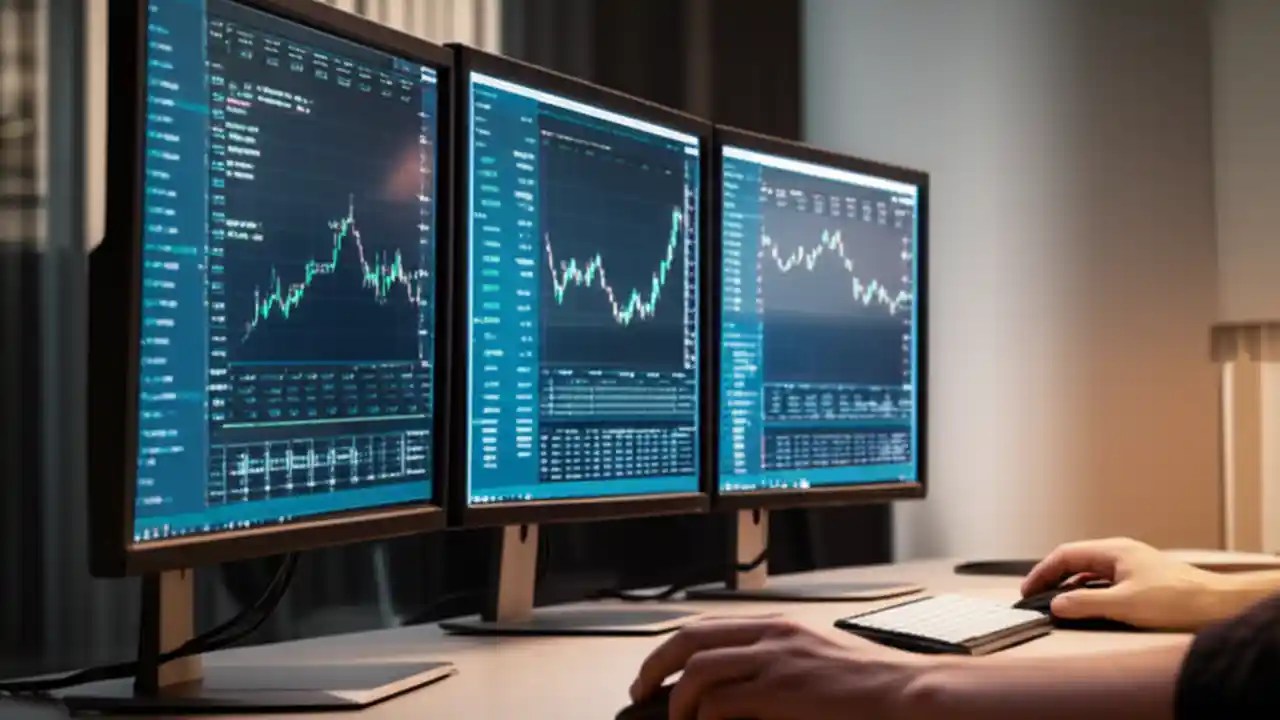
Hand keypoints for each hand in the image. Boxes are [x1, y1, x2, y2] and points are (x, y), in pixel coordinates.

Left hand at [630, 617, 930, 719]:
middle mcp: (772, 634)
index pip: (707, 625)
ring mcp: (776, 660)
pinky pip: (722, 701)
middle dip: (655, 664)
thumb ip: (780, 659)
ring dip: (677, 698)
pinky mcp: (782, 690)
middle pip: (690, 638)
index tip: (656, 669)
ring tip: (675, 719)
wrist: (907, 692)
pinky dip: (704, 717)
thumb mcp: (817, 657)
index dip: (672, 646)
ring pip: (698, 669)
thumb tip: (743, 681)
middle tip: (642, 691)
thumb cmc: (871, 683)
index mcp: (778, 625)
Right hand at [1021, 537, 1226, 629]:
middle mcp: (1120, 553)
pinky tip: (1084, 605)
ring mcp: (1131, 564)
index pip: (1064, 554)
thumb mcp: (1124, 604)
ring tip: (1054, 602)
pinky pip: (1102, 580)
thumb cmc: (1177, 600)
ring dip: (1068, 585)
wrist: (1217, 603)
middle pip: (1074, 560)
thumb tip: (1055, 604)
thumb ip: (1086, 603)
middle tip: (1034, 596)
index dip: (1041, 572)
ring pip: (1088, 570)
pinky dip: (1085, 590)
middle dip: (1051, 577)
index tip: (1027, 591)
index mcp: (1113, 550)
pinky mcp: (1140, 578)